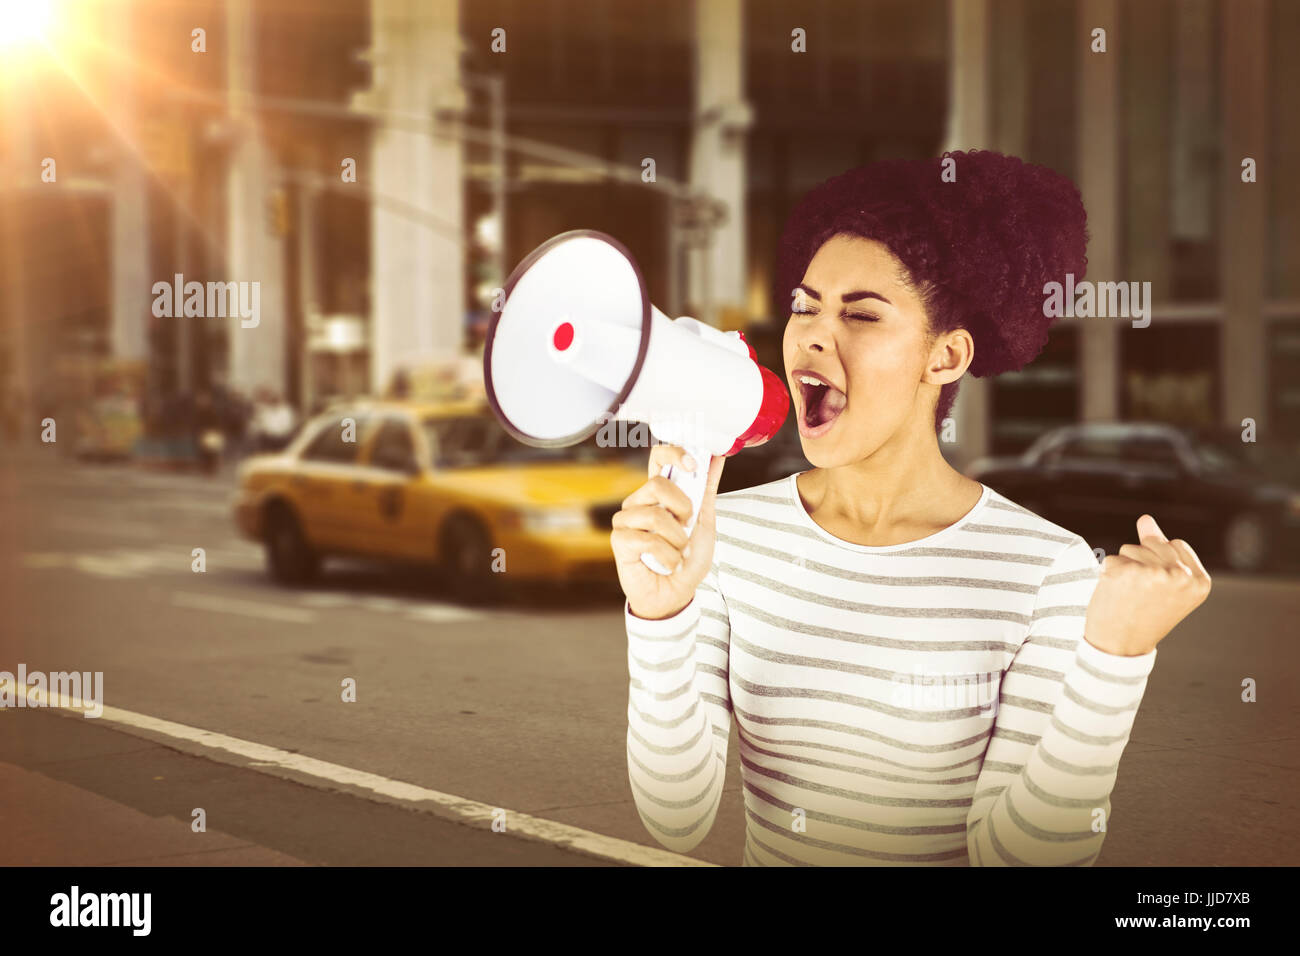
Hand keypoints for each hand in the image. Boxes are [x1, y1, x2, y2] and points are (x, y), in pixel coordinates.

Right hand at [610, 443, 725, 620]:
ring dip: (678, 540)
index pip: (658, 457)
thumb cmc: (686, 558)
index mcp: (658, 494)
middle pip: (657, 484)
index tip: (693, 463)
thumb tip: (718, 457)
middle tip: (686, 528)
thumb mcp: (704, 522)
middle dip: (683, 508)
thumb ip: (706, 490)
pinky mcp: (619, 541)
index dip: (674, 452)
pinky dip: (668, 556)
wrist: (676, 594)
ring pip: (655, 515)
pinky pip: (648, 540)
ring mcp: (625, 520)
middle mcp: (638, 502)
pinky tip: (668, 564)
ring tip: (678, 553)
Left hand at [1084, 514, 1212, 656]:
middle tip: (1142, 594)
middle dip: (1142, 562)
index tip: (1158, 587)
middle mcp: (1181, 576)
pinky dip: (1109, 574)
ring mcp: (1153, 573)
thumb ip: (1160, 550)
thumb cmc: (1144, 615)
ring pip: (1129, 548)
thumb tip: (1145, 519)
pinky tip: (1115, 595)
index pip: (1176, 544)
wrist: (1121, 647)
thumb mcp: (1165, 584)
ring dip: (1124, 567)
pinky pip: (1111, 559)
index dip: (1160, 560)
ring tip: (1129, 596)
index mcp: (1200, 581)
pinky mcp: (1126, 573)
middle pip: (1153, 542)